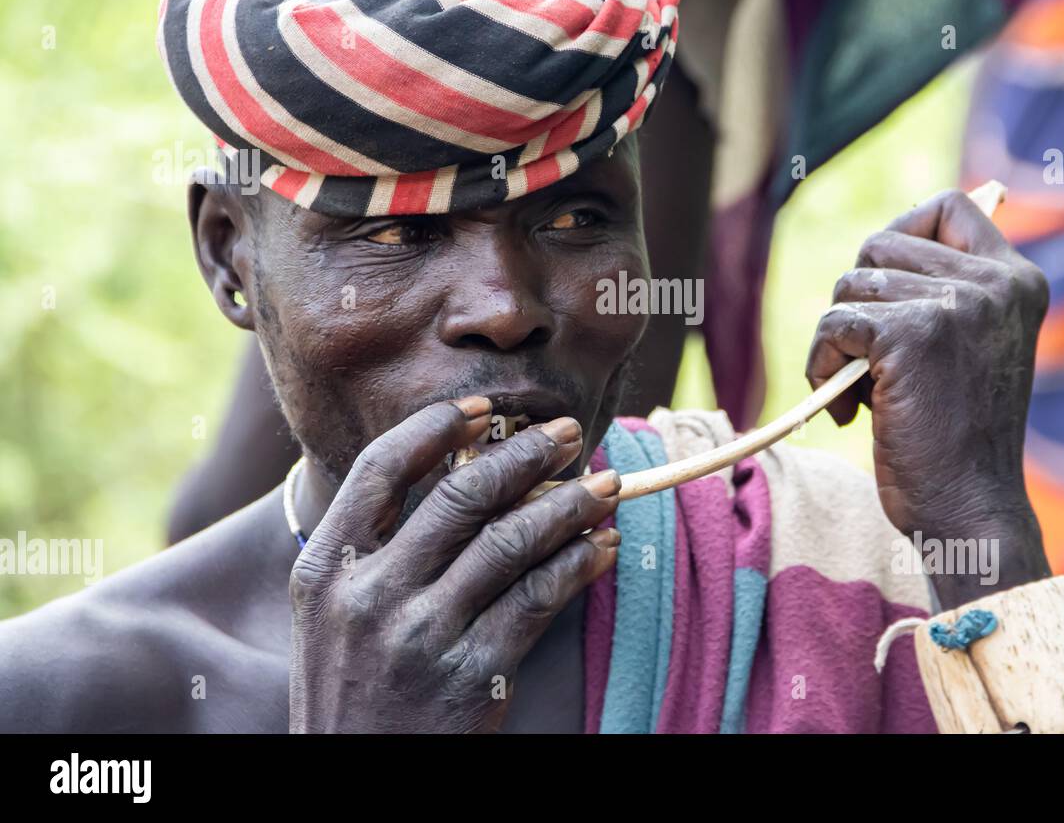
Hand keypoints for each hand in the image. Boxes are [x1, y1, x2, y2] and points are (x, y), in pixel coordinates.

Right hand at [288, 398, 619, 732]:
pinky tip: (602, 547)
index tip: (485, 409)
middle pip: (461, 497)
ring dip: (569, 505)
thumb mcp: (335, 615)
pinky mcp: (472, 675)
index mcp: (325, 569)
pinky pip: (539, 598)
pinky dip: (578, 563)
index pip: (381, 469)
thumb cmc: (353, 690)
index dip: (437, 427)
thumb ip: (377, 549)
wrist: (348, 786)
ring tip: (606, 486)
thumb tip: (461, 472)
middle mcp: (369, 596)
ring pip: (511, 541)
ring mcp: (421, 636)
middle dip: (524, 455)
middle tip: (567, 435)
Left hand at [806, 190, 1051, 600]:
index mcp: (1017, 281)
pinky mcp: (909, 336)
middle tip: (872, 360)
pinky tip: (848, 412)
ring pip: (849, 286)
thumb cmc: (960, 439)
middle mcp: (993, 284)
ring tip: (864, 393)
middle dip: (859, 301)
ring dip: (839, 342)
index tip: (887, 285)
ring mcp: (954, 306)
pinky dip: (822, 366)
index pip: (951, 207)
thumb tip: (878, 254)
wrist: (970, 511)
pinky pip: (833, 325)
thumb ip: (945, 297)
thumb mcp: (972, 350)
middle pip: (881, 245)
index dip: (904, 232)